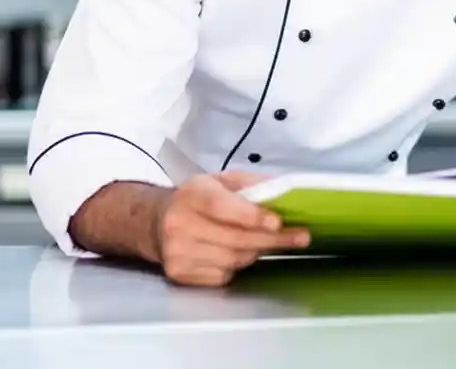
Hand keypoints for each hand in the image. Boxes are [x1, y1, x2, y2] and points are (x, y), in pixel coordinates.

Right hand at [152, 172, 310, 286]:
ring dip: (256, 251)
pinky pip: (223, 275)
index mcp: (192, 194)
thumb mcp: (219, 180)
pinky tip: (237, 252)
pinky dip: (237, 265)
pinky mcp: (180, 274)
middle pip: (234, 238)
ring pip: (233, 259)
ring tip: (267, 241)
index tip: (278, 222)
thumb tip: (285, 194)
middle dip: (271, 239)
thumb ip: (251, 184)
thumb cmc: (197, 199)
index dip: (252, 216)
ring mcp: (178, 252)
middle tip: (300, 237)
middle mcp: (180, 224)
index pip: (223, 207)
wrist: (155, 222)